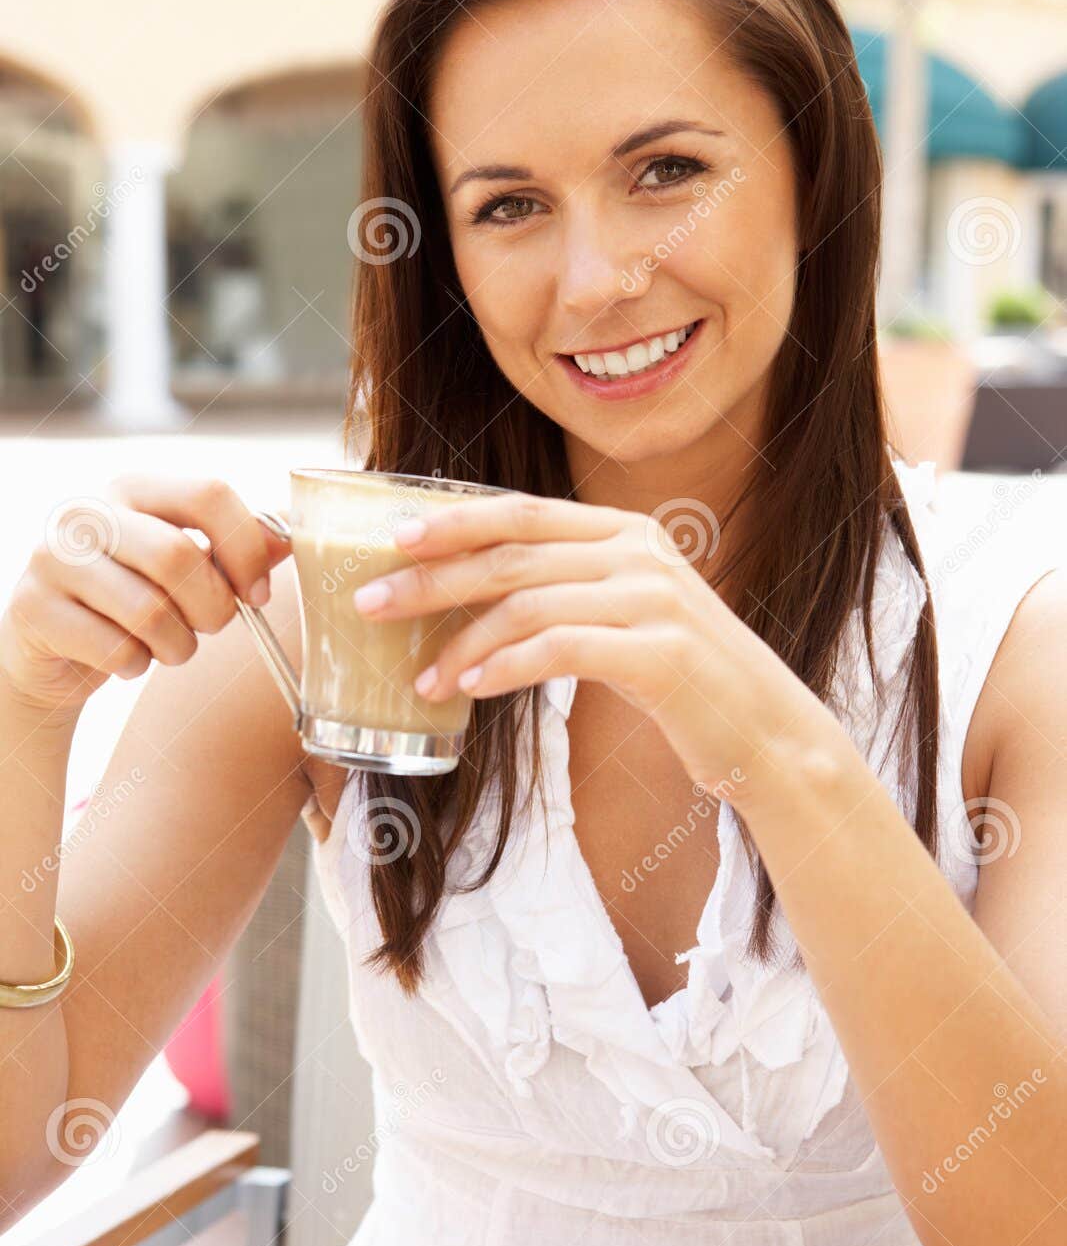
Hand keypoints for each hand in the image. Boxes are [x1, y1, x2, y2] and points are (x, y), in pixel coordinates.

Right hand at [0, 476, 290, 723]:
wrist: (54, 648)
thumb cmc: (133, 599)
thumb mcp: (186, 567)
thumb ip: (236, 548)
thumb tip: (294, 537)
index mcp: (135, 487)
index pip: (209, 493)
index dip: (247, 549)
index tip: (257, 595)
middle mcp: (88, 511)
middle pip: (180, 557)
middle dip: (213, 609)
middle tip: (210, 628)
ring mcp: (53, 556)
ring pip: (149, 612)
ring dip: (177, 646)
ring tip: (167, 645)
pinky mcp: (33, 607)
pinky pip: (116, 649)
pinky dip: (136, 666)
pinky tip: (126, 658)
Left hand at [353, 491, 816, 796]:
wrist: (767, 732)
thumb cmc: (684, 682)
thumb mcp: (627, 618)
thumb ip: (569, 593)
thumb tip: (474, 599)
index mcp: (626, 534)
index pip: (521, 513)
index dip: (452, 522)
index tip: (391, 540)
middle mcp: (639, 553)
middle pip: (511, 555)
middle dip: (431, 580)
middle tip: (369, 606)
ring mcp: (653, 599)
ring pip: (529, 604)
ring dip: (462, 643)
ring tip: (422, 679)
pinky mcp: (661, 653)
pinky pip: (562, 649)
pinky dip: (508, 667)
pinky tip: (472, 690)